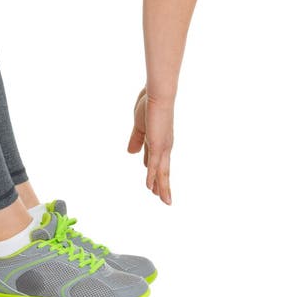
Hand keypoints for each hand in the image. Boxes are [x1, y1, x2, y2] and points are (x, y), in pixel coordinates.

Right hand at [127, 86, 173, 204]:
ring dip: (163, 187)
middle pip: (164, 170)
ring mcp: (162, 147)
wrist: (158, 95)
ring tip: (165, 201)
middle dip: (163, 185)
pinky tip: (150, 188)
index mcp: (159, 140)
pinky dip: (152, 178)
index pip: (155, 161)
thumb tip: (131, 153)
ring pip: (163, 173)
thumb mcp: (139, 126)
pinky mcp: (157, 146)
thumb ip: (136, 139)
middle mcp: (164, 146)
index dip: (154, 173)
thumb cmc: (150, 104)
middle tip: (165, 199)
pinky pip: (154, 166)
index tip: (153, 183)